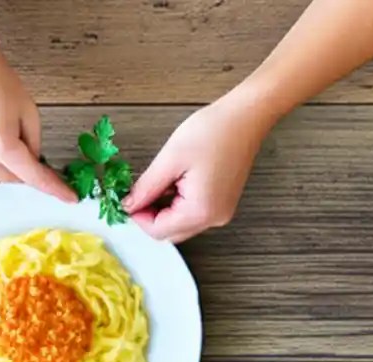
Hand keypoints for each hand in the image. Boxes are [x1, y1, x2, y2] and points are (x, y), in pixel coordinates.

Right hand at [0, 3, 73, 199]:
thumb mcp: (29, 113)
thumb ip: (35, 145)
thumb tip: (34, 164)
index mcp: (0, 144)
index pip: (33, 177)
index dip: (53, 188)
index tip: (68, 197)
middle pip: (9, 179)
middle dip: (24, 172)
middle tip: (30, 156)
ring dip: (1, 168)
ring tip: (1, 139)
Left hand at [123, 93, 270, 241]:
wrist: (245, 119)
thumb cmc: (212, 132)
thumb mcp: (170, 159)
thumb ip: (147, 188)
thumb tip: (129, 205)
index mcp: (200, 211)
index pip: (158, 231)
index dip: (138, 216)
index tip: (128, 196)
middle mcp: (213, 219)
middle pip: (170, 233)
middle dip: (150, 215)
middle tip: (140, 189)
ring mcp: (221, 213)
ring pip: (181, 225)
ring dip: (164, 210)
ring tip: (162, 180)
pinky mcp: (223, 204)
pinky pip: (194, 215)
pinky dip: (178, 205)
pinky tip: (176, 181)